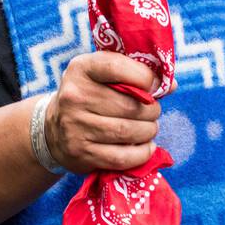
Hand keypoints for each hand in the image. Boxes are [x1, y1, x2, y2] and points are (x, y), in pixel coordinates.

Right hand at [45, 52, 165, 174]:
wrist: (53, 129)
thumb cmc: (90, 94)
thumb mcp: (104, 74)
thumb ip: (135, 72)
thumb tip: (171, 85)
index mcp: (81, 69)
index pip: (117, 67)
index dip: (145, 77)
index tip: (156, 86)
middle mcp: (74, 97)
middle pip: (129, 105)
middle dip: (151, 110)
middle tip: (154, 112)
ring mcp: (75, 127)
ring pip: (127, 132)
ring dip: (149, 131)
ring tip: (150, 128)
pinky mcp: (81, 154)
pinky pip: (121, 157)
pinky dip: (141, 153)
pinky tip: (146, 147)